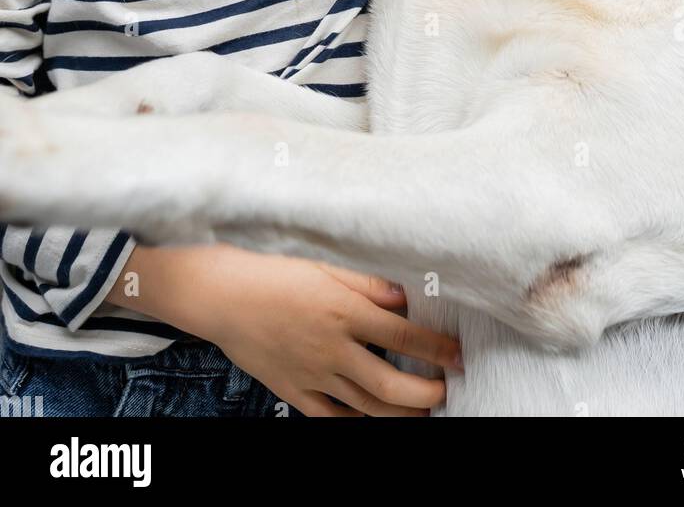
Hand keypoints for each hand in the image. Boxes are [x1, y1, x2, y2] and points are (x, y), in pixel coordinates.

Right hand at [199, 248, 462, 416]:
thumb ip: (368, 283)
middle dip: (427, 392)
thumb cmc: (273, 273)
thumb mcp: (326, 266)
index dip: (437, 348)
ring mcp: (313, 375)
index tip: (458, 355)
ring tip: (420, 410)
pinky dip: (356, 420)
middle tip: (445, 391)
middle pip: (391, 384)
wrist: (223, 296)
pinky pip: (332, 416)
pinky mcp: (294, 391)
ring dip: (400, 412)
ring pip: (367, 407)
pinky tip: (372, 416)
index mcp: (343, 312)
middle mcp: (332, 349)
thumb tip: (405, 295)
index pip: (404, 336)